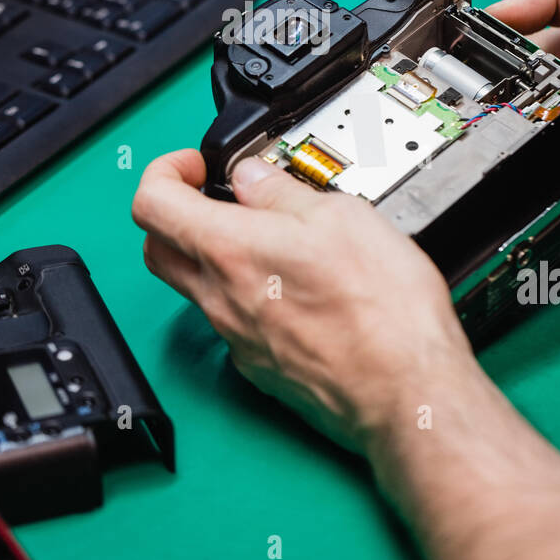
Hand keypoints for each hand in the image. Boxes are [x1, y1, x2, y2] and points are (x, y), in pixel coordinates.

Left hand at [132, 150, 469, 453]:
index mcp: (230, 251)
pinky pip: (232, 322)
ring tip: (271, 237)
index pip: (152, 203)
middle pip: (158, 249)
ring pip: (197, 287)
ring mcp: (237, 339)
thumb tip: (253, 176)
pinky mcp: (260, 367)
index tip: (198, 165)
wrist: (407, 393)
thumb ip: (282, 191)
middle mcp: (220, 300)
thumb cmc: (384, 313)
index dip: (166, 170)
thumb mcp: (342, 216)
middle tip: (216, 197)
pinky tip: (292, 285)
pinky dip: (247, 294)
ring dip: (215, 254)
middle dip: (175, 213)